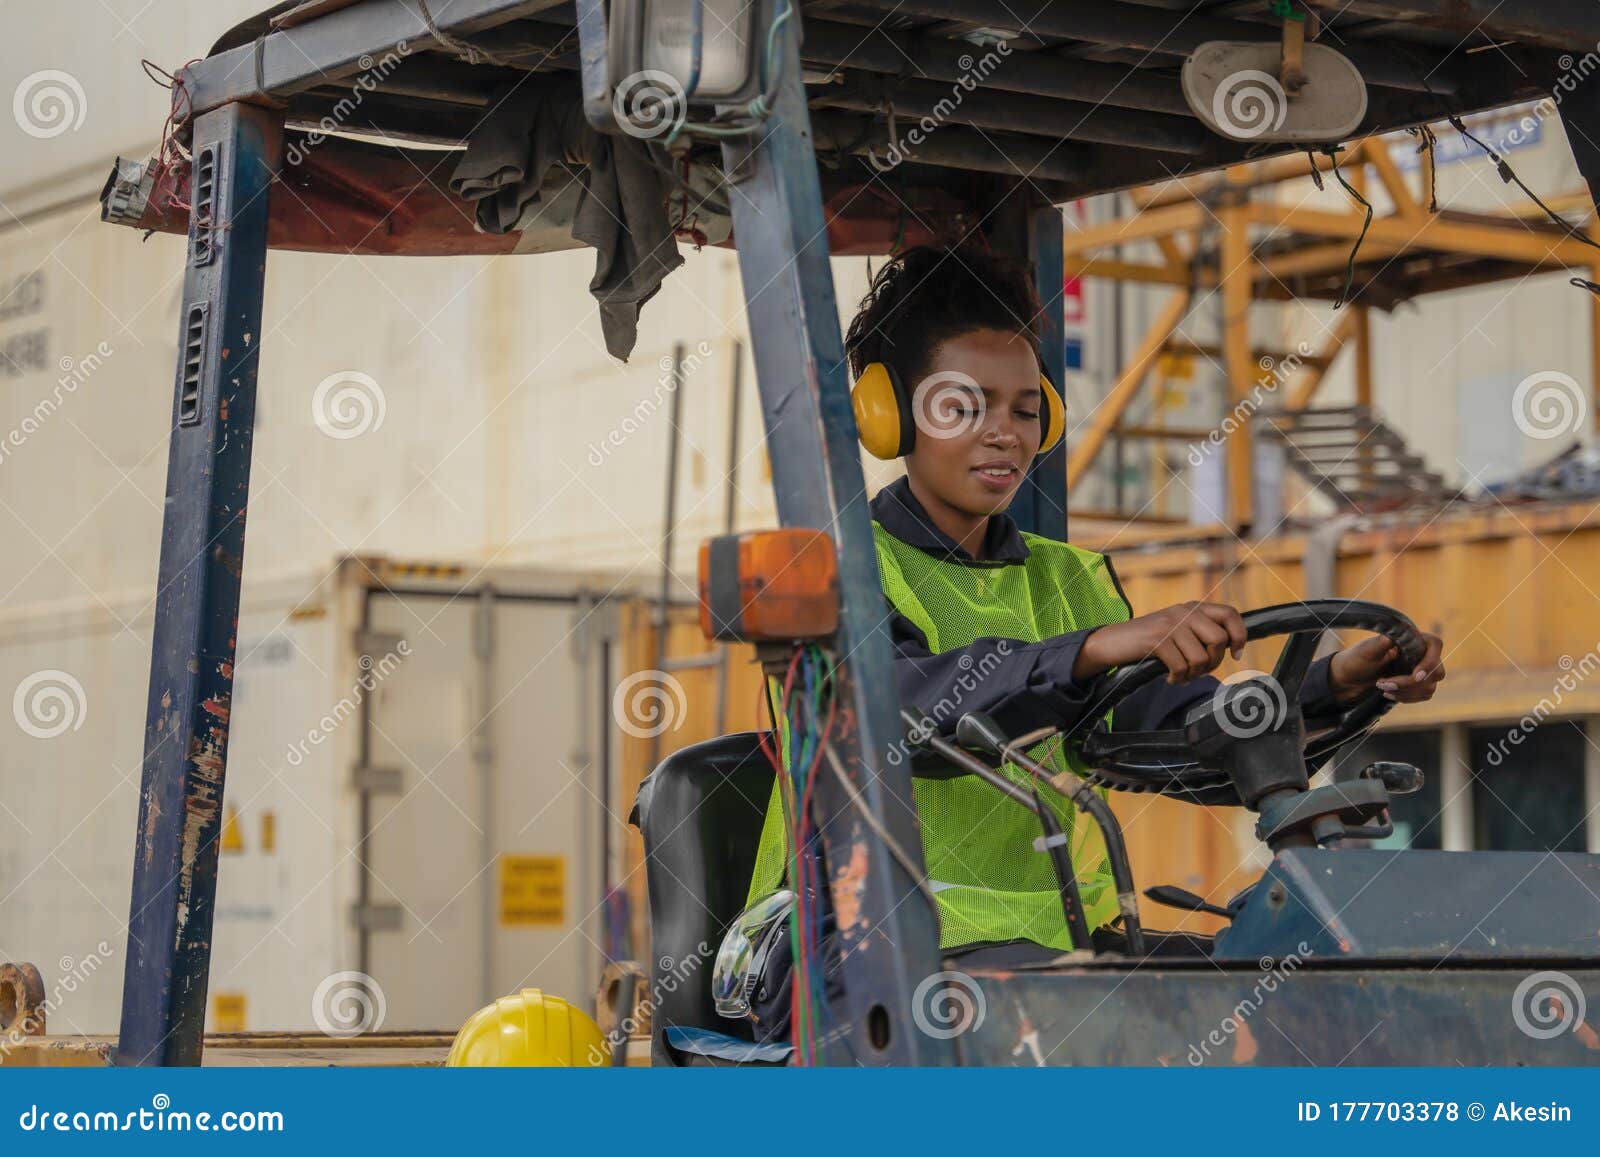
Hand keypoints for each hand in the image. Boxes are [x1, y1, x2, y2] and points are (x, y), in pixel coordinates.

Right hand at [1074, 601, 1246, 684]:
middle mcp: (1184, 612)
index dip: (1239, 635)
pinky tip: (1169, 677)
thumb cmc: (1148, 641)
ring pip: (1201, 657)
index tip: (1236, 654)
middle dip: (1213, 662)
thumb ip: (1201, 632)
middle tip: (1199, 670)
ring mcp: (1171, 625)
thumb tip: (1232, 647)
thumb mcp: (1177, 629)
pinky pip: (1181, 667)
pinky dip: (1177, 678)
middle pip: (1219, 640)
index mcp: (1192, 608)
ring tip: (1181, 674)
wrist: (1113, 642)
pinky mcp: (1158, 640)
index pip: (1230, 614)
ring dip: (1193, 674)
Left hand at [1327, 631, 1445, 703]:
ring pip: (1429, 686)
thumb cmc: (1356, 659)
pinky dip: (1406, 697)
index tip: (1415, 675)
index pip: (1435, 645)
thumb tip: (1393, 634)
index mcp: (1411, 639)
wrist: (1350, 677)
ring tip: (1382, 687)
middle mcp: (1420, 653)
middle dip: (1410, 683)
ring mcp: (1422, 669)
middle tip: (1383, 683)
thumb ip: (1381, 643)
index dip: (1430, 661)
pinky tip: (1388, 694)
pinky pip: (1424, 695)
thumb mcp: (1366, 651)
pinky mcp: (1419, 685)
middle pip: (1435, 671)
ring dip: (1406, 691)